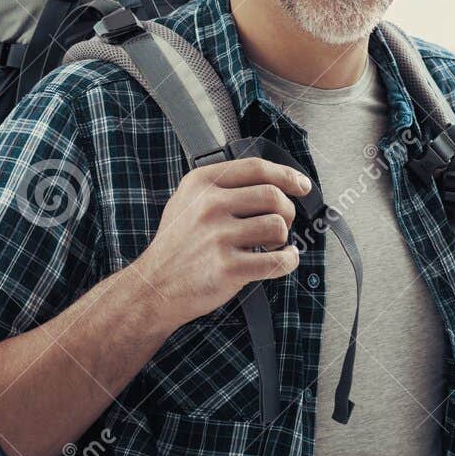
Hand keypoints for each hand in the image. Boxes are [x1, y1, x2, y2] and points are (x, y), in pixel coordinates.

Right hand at [129, 157, 307, 332]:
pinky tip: (283, 259)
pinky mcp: (228, 268)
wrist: (153, 288)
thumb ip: (222, 185)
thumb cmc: (176, 245)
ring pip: (277, 226)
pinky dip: (289, 260)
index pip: (256, 167)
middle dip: (288, 209)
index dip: (286, 174)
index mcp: (201, 183)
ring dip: (284, 237)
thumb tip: (273, 178)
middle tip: (284, 221)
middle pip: (273, 195)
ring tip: (273, 244)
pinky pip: (277, 260)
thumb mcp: (187, 201)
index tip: (301, 184)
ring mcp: (218, 237)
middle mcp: (210, 206)